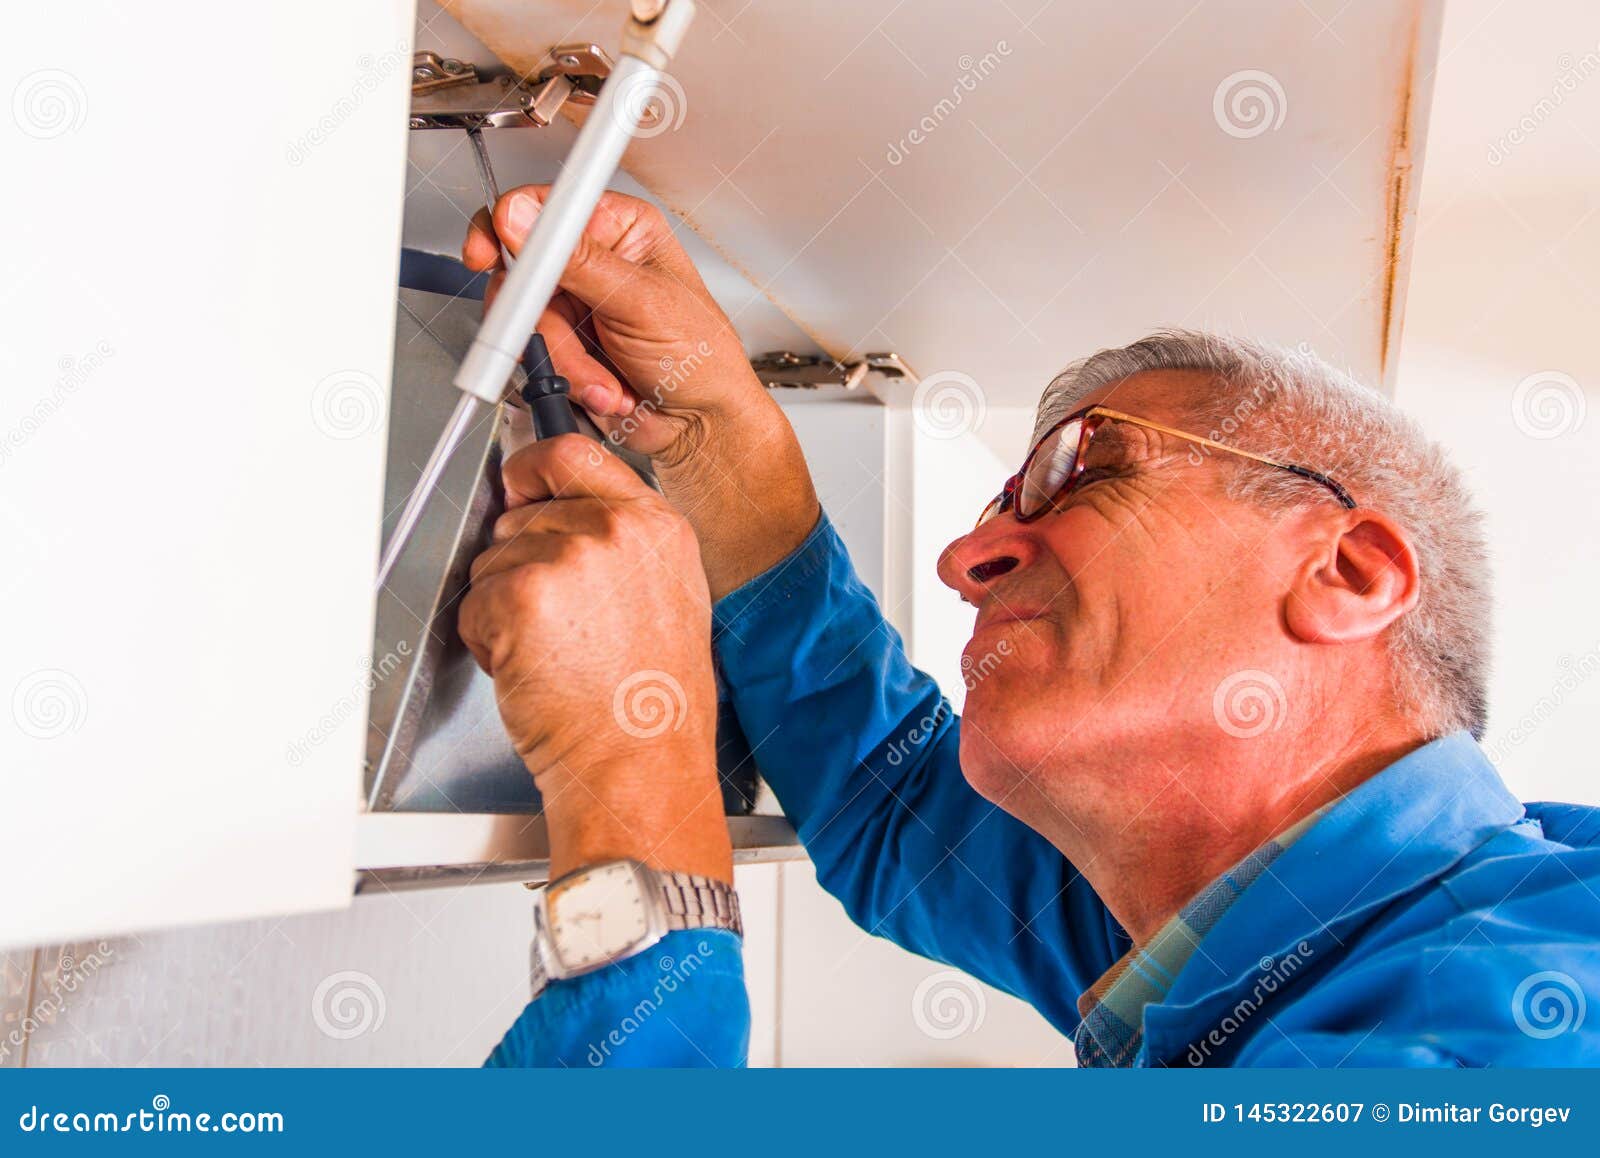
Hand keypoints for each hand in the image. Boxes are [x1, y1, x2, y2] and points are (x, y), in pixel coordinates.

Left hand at [458, 435, 729, 881]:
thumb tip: (562, 521)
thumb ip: (622, 546)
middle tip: (560, 627)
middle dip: (519, 566)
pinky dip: (485, 642)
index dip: (531, 471)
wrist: (641, 762)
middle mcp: (616, 529)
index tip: (518, 485)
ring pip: (491, 562)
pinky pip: (471, 605)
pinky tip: (532, 670)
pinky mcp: (523, 594)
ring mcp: (568, 557)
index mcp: (657, 525)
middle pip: (520, 515)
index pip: (572, 454)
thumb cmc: (652, 704)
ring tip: (554, 654)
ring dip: (502, 609)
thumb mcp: (668, 599)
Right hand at [462, 186, 820, 599]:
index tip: (490, 254)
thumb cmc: (700, 359)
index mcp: (619, 228)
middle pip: (521, 272)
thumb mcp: (640, 301)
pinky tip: (603, 387)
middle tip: (567, 341)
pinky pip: (533, 356)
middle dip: (544, 320)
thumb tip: (525, 220)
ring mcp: (574, 306)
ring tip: (607, 377)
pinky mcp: (563, 346)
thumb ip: (579, 260)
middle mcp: (592, 262)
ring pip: (524, 322)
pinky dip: (566, 379)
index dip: (508, 228)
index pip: (545, 207)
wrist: (698, 425)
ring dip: (565, 360)